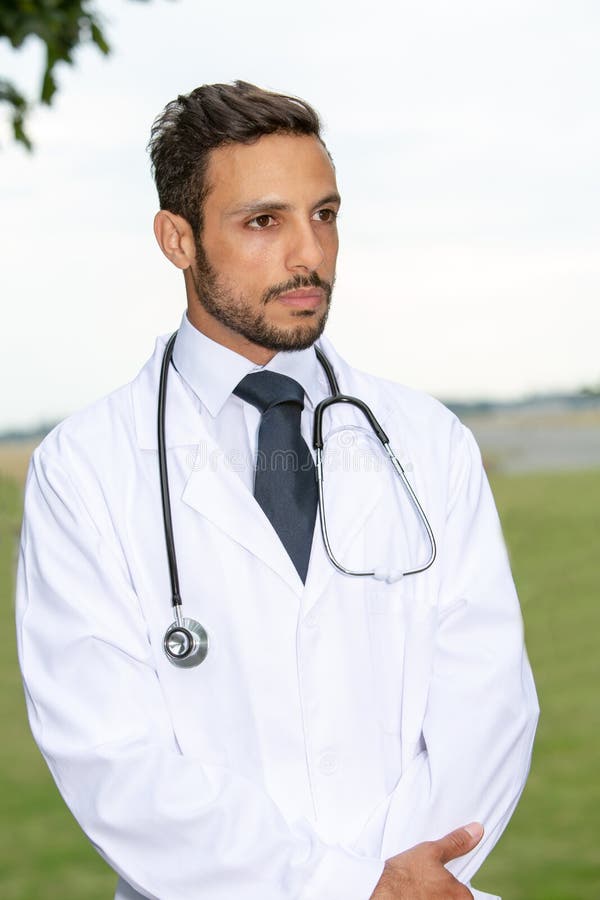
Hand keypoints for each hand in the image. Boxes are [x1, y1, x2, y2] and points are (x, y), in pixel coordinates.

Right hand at [369, 822, 483, 898]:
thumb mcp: (431, 851)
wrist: (380, 894)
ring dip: (430, 898)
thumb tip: (476, 830)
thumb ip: (456, 843)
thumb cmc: (405, 876)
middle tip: (421, 886)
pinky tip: (410, 897)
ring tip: (414, 892)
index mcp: (462, 897)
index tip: (432, 880)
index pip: (463, 892)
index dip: (447, 884)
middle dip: (440, 894)